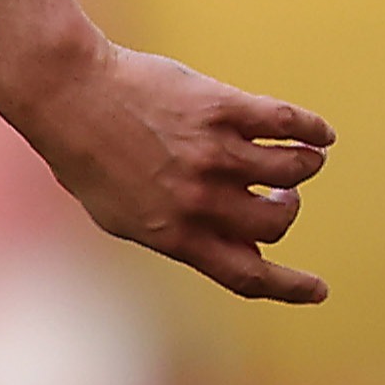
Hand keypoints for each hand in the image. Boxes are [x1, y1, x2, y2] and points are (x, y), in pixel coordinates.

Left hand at [0, 42, 334, 303]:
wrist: (65, 93)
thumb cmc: (88, 156)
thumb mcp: (122, 216)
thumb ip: (181, 237)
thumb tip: (245, 251)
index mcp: (172, 233)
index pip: (245, 275)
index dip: (289, 288)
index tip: (319, 291)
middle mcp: (196, 198)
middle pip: (275, 224)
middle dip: (287, 212)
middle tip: (281, 195)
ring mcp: (210, 151)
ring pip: (293, 171)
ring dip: (304, 168)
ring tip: (298, 159)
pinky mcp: (220, 106)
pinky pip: (287, 122)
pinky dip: (313, 131)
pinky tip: (320, 134)